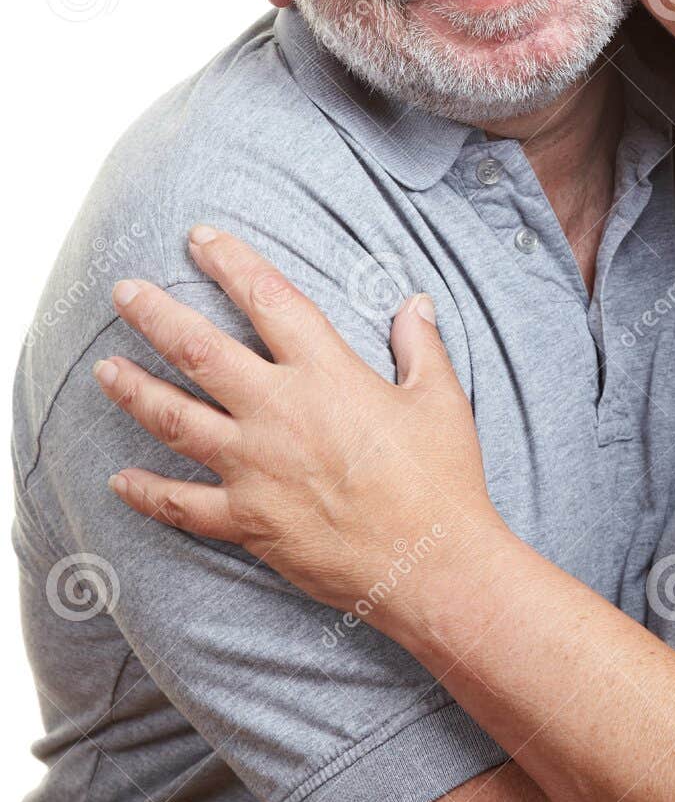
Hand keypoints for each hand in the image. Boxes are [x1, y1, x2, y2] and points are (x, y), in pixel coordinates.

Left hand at [94, 224, 500, 629]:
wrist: (431, 564)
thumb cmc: (442, 479)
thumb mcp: (440, 399)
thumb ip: (420, 345)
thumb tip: (416, 302)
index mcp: (326, 373)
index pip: (267, 298)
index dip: (231, 261)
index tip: (201, 237)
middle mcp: (278, 412)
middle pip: (198, 350)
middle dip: (155, 315)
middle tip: (123, 292)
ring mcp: (254, 468)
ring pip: (175, 418)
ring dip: (134, 389)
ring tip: (104, 368)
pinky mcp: (246, 521)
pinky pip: (182, 504)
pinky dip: (148, 492)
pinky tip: (120, 479)